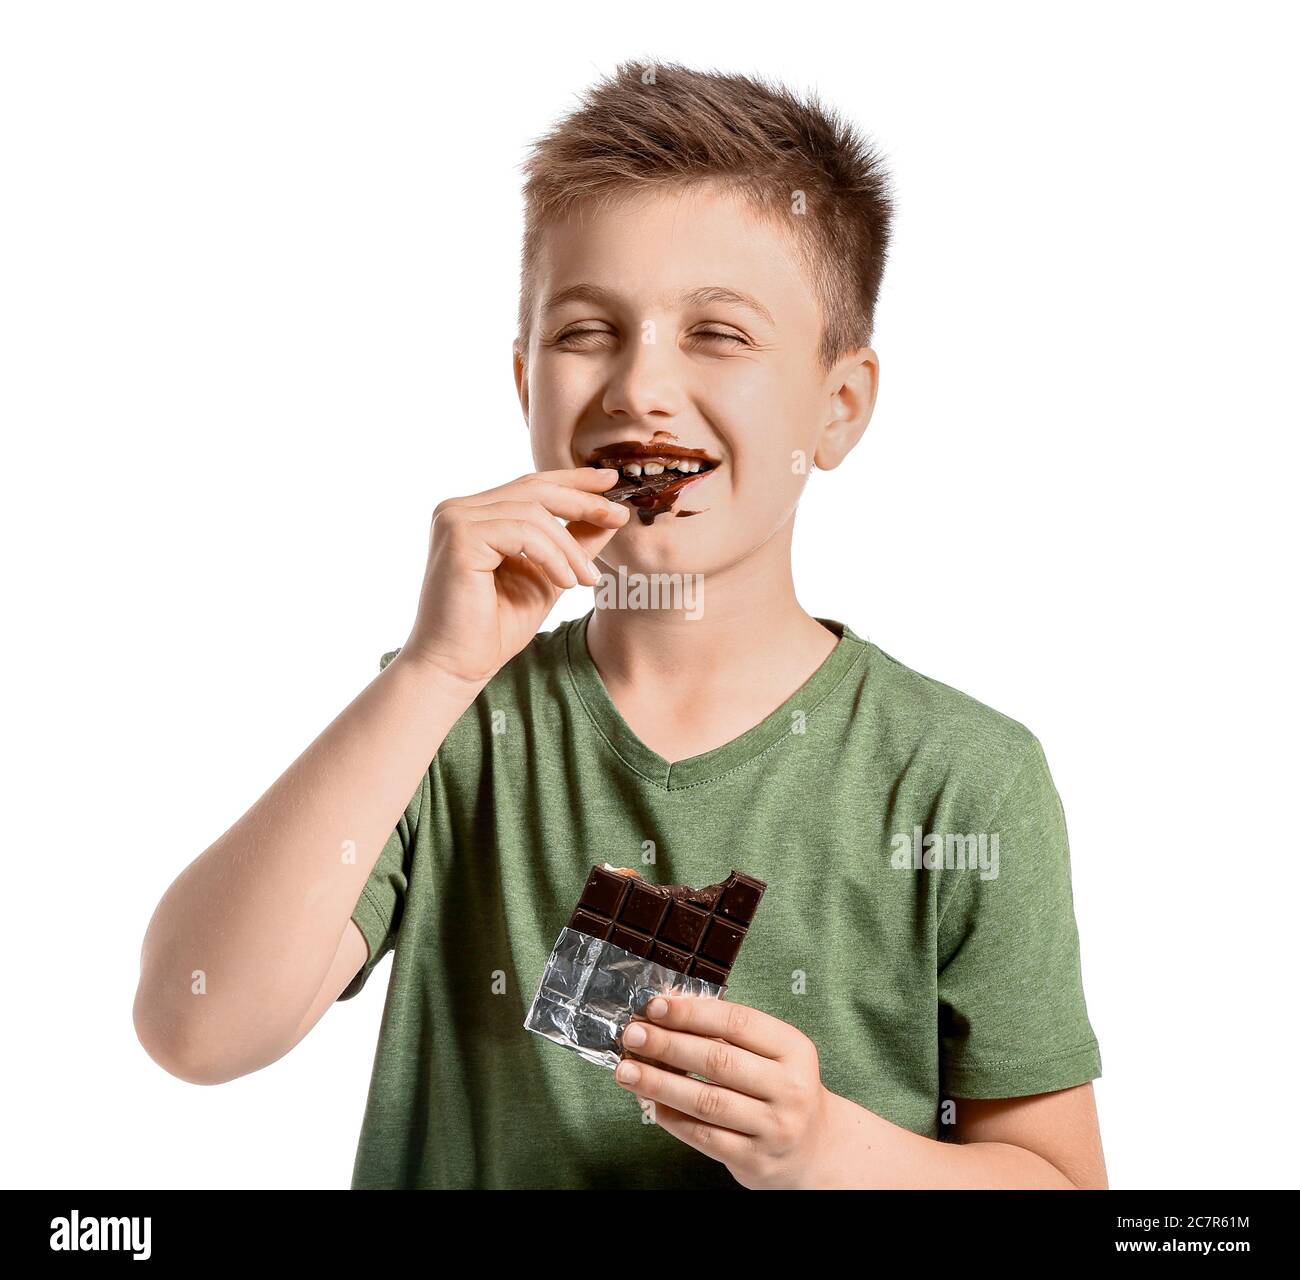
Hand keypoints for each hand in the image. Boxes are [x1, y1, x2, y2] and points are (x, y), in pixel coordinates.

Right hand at [398, 467, 628, 687]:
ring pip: (533, 513)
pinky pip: (522, 533)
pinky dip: (552, 557)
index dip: (573, 480)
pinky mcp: (458, 537)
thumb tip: (611, 515)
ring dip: (569, 547)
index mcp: (476, 514)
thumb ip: (574, 543)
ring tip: (588, 579)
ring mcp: (455, 519)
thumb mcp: (549, 576)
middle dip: (583, 501)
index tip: (612, 480)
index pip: (531, 485)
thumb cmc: (495, 627)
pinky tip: (567, 584)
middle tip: (619, 516)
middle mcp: (459, 509)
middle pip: (534, 490)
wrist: (457, 666)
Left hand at [613, 994, 841, 1189]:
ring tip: (627, 1070)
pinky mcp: (754, 1160)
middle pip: (718, 1060)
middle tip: (633, 1035)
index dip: (692, 1013)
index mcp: (794, 1049)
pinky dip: (671, 1117)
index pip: (737, 1022)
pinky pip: (703, 1137)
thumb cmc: (781, 1087)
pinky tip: (649, 1102)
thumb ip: (726, 1031)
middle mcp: (789, 1088)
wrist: (814, 1147)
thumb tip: (668, 1007)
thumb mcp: (772, 1052)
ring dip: (659, 1084)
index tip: (655, 1006)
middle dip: (668, 1045)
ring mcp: (774, 1127)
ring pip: (706, 1101)